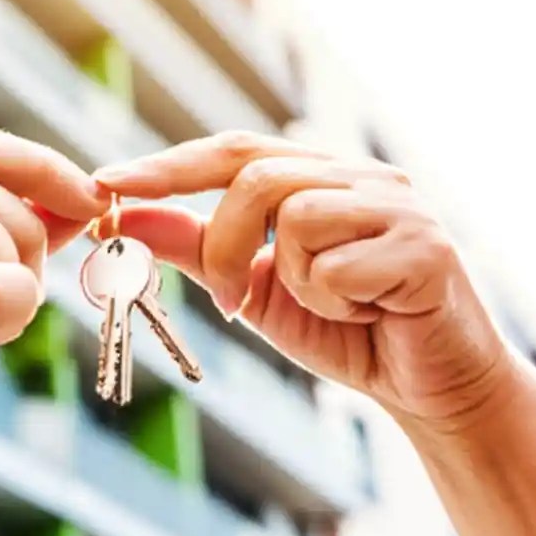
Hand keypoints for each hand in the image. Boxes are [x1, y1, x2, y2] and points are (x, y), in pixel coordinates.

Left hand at [94, 132, 525, 432]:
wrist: (430, 385)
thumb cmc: (346, 328)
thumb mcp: (255, 287)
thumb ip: (197, 248)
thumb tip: (125, 217)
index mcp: (320, 174)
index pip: (232, 150)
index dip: (167, 165)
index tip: (105, 183)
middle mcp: (360, 174)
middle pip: (256, 180)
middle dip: (223, 245)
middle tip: (231, 303)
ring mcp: (398, 204)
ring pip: (297, 218)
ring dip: (294, 281)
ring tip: (332, 305)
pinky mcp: (426, 246)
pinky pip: (337, 268)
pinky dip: (335, 304)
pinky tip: (368, 313)